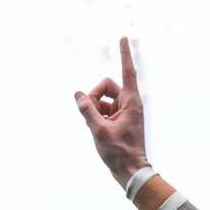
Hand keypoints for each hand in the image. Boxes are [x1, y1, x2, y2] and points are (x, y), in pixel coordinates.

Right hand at [74, 36, 148, 186]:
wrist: (131, 172)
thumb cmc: (119, 153)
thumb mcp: (99, 131)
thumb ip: (87, 110)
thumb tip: (78, 94)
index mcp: (131, 102)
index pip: (127, 71)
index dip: (124, 53)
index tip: (124, 36)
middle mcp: (130, 103)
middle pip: (106, 85)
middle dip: (95, 96)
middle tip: (92, 115)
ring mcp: (124, 112)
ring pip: (102, 99)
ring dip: (94, 109)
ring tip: (98, 128)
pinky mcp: (119, 120)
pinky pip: (103, 110)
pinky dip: (96, 117)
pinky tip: (97, 131)